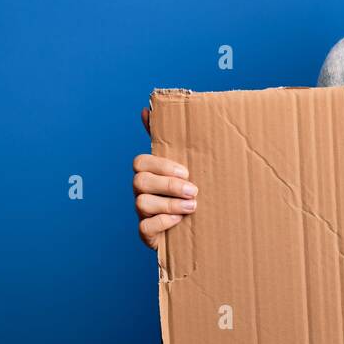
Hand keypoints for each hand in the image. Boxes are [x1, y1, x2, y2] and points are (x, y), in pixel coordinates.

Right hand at [133, 106, 196, 251]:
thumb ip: (169, 138)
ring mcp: (143, 212)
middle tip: (193, 190)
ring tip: (193, 206)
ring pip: (142, 203)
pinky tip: (180, 222)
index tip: (186, 171)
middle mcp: (142, 191)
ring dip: (169, 204)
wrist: (203, 224)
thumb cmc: (192, 189)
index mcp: (151, 172)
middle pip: (140, 181)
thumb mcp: (187, 164)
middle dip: (168, 184)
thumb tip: (147, 109)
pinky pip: (145, 227)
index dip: (160, 165)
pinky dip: (162, 223)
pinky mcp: (147, 234)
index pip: (140, 161)